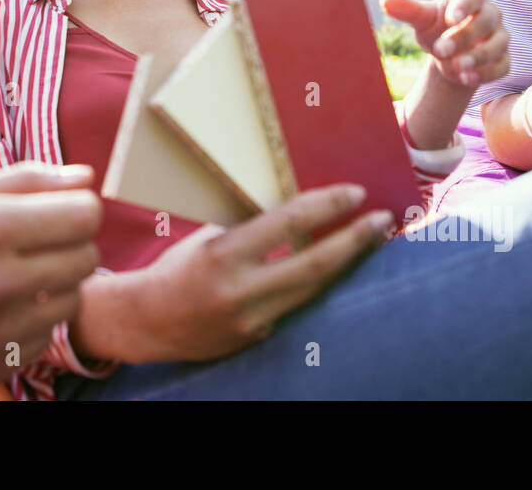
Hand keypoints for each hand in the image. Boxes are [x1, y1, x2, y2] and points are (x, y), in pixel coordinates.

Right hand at [0, 163, 101, 385]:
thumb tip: (86, 177)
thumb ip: (27, 180)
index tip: (60, 212)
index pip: (84, 215)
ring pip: (74, 298)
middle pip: (87, 257)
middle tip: (37, 244)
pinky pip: (48, 336)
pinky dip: (34, 320)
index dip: (78, 208)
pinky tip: (1, 308)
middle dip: (69, 245)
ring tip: (16, 275)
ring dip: (55, 285)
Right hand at [115, 185, 390, 362]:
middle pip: (315, 265)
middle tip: (383, 219)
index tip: (356, 193)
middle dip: (355, 240)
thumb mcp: (211, 238)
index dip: (327, 206)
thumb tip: (299, 214)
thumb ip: (253, 231)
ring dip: (344, 264)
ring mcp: (252, 319)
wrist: (148, 321)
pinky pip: (293, 306)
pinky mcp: (257, 337)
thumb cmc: (177, 268)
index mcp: (225, 254)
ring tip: (368, 241)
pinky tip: (329, 269)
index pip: (289, 223)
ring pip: (313, 290)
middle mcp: (242, 290)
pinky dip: (311, 285)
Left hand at [382, 0, 508, 87]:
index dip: (465, 5)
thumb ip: (408, 9)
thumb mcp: (421, 19)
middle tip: (440, 50)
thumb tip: (385, 0)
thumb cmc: (436, 27)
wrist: (448, 53)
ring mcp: (500, 36)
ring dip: (477, 57)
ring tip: (456, 67)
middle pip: (486, 21)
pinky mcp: (503, 59)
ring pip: (497, 45)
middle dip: (464, 36)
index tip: (452, 18)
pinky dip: (485, 74)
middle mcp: (490, 13)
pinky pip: (501, 66)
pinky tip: (466, 79)